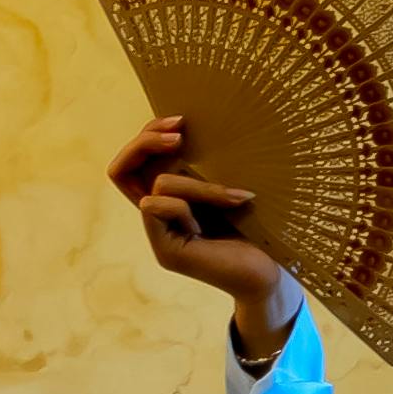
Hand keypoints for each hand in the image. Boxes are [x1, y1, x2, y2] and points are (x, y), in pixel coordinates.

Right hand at [110, 118, 299, 347]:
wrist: (271, 272)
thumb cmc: (257, 227)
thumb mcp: (227, 185)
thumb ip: (204, 165)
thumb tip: (187, 126)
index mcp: (168, 196)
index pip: (133, 160)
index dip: (147, 135)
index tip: (181, 121)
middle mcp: (157, 214)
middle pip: (121, 168)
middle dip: (146, 141)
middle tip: (180, 134)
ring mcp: (158, 235)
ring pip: (158, 184)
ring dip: (199, 185)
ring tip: (236, 199)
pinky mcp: (166, 252)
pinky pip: (160, 207)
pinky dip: (189, 205)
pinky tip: (216, 224)